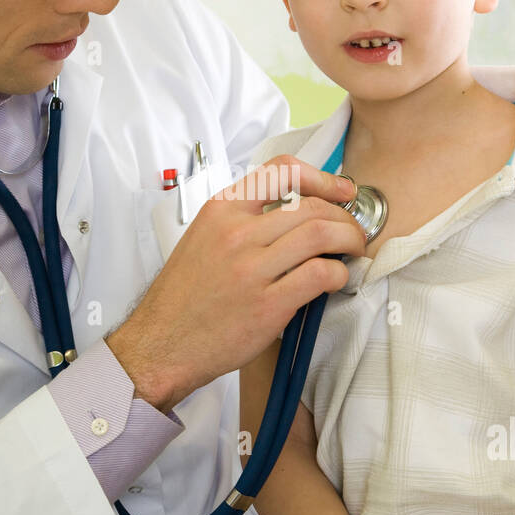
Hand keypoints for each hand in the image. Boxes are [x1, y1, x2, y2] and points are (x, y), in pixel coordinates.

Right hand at [105, 157, 366, 411]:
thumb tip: (294, 214)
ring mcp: (252, 268)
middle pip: (312, 205)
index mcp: (221, 211)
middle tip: (353, 231)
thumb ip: (243, 221)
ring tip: (353, 252)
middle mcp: (237, 233)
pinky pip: (320, 274)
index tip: (342, 190)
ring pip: (322, 233)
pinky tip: (336, 280)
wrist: (161, 344)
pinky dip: (339, 274)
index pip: (281, 170)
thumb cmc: (184, 298)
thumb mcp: (203, 239)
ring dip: (350, 241)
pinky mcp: (268, 304)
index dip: (322, 177)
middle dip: (345, 216)